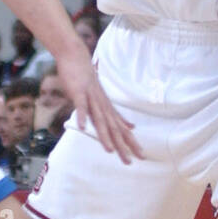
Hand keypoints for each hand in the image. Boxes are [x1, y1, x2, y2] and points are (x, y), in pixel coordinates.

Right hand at [54, 41, 142, 163]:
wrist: (76, 57)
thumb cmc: (88, 80)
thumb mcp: (104, 100)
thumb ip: (116, 115)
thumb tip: (132, 127)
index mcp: (109, 109)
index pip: (122, 129)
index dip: (131, 143)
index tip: (141, 156)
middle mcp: (103, 106)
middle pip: (114, 128)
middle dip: (122, 145)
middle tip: (130, 161)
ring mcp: (92, 99)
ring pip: (100, 120)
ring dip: (105, 136)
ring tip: (109, 151)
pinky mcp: (79, 93)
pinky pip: (82, 107)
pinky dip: (83, 117)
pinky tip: (83, 128)